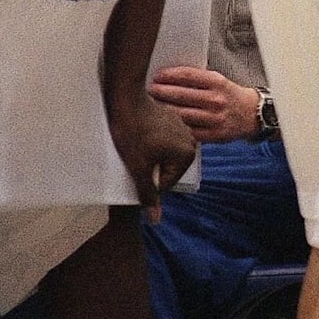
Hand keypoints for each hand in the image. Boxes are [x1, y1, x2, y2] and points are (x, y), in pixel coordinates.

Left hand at [107, 90, 194, 222]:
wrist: (127, 99)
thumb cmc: (133, 132)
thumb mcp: (138, 168)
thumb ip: (148, 194)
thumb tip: (156, 219)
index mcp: (187, 154)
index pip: (165, 184)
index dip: (146, 181)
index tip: (134, 166)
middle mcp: (191, 142)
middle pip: (167, 169)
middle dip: (150, 168)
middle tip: (134, 156)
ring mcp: (184, 130)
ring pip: (164, 156)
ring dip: (150, 156)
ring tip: (136, 146)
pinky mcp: (174, 121)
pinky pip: (164, 141)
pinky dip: (152, 144)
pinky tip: (139, 137)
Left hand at [149, 65, 260, 142]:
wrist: (252, 114)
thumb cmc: (230, 96)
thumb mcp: (219, 81)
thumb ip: (198, 79)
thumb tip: (169, 77)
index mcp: (217, 83)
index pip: (188, 76)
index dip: (169, 75)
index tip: (157, 76)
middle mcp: (216, 100)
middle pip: (181, 95)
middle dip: (161, 92)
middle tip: (149, 90)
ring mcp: (214, 119)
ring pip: (181, 115)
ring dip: (163, 111)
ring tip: (152, 107)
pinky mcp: (213, 135)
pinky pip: (188, 132)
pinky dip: (175, 128)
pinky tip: (166, 124)